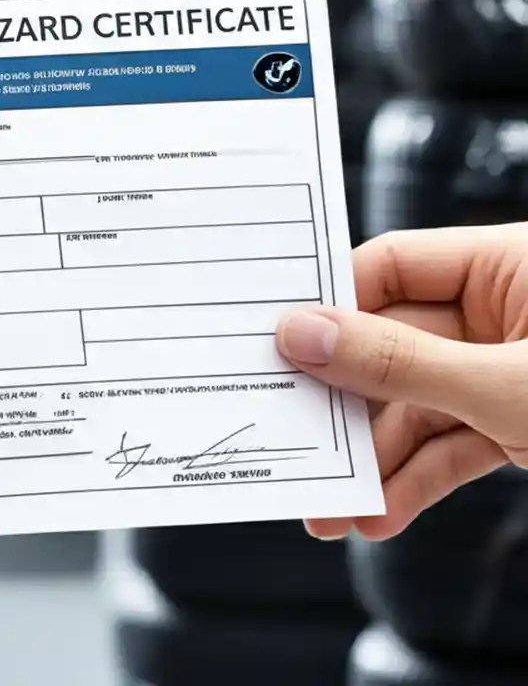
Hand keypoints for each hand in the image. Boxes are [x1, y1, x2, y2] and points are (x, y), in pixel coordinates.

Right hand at [275, 225, 527, 540]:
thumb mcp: (507, 385)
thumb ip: (398, 362)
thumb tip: (301, 335)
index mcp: (510, 264)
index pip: (393, 265)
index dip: (331, 303)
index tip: (276, 344)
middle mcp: (505, 311)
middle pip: (393, 344)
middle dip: (345, 405)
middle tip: (290, 438)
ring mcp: (511, 370)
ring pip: (417, 406)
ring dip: (374, 460)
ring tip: (330, 508)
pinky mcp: (519, 423)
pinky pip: (452, 445)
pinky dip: (416, 481)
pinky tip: (380, 515)